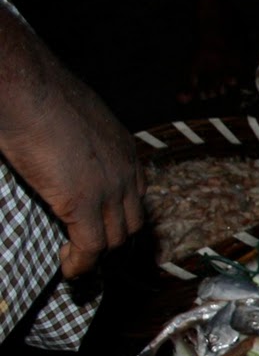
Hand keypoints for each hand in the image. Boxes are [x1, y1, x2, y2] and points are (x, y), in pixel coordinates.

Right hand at [0, 17, 142, 278]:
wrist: (25, 86)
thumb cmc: (36, 92)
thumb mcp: (72, 119)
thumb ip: (77, 142)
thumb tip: (60, 152)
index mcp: (124, 150)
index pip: (136, 196)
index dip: (119, 216)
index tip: (102, 227)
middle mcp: (126, 171)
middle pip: (130, 222)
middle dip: (111, 240)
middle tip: (87, 250)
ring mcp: (109, 189)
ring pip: (114, 238)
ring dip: (96, 254)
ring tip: (75, 261)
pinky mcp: (84, 202)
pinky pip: (91, 246)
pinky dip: (81, 263)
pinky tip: (69, 269)